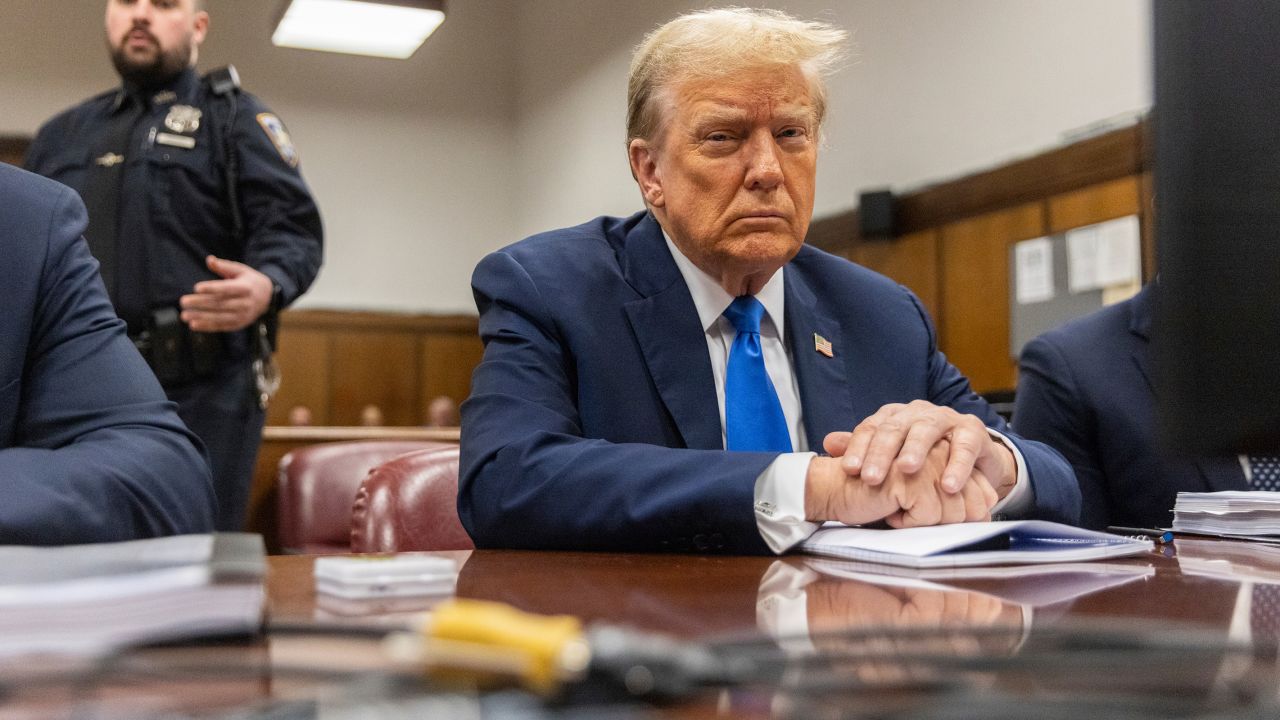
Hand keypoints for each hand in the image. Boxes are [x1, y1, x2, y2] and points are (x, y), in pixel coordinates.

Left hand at [179, 256, 273, 332]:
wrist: (267, 297)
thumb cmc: (249, 281)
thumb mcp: (240, 270)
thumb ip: (224, 266)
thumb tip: (209, 259)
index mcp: (246, 287)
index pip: (227, 288)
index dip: (212, 288)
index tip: (196, 288)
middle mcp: (245, 303)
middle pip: (220, 303)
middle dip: (200, 303)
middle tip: (183, 302)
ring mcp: (243, 315)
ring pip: (219, 317)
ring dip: (201, 317)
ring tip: (184, 315)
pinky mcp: (239, 324)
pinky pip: (221, 326)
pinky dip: (207, 326)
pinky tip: (193, 324)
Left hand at [826, 400, 1016, 498]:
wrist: (971, 456)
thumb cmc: (925, 457)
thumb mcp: (892, 454)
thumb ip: (863, 448)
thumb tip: (828, 443)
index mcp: (893, 417)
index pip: (871, 428)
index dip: (858, 448)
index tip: (849, 470)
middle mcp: (917, 413)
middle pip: (894, 428)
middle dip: (881, 453)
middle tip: (871, 477)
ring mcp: (945, 419)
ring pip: (927, 430)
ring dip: (916, 450)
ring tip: (906, 470)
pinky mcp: (973, 430)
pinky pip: (964, 445)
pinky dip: (957, 465)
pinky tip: (949, 484)